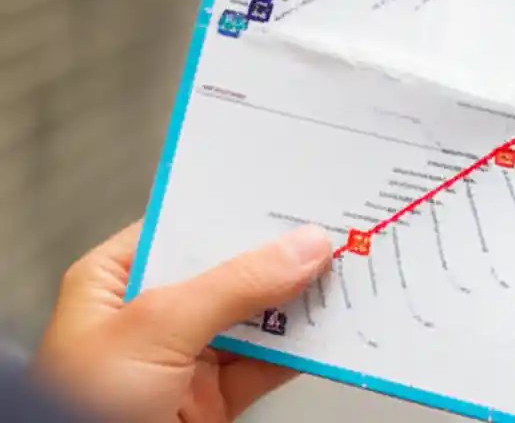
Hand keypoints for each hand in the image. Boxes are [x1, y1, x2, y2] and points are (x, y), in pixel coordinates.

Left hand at [34, 221, 331, 422]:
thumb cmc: (81, 407)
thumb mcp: (156, 327)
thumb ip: (235, 285)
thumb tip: (304, 247)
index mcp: (116, 281)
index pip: (188, 228)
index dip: (242, 211)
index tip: (296, 197)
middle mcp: (153, 315)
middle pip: (232, 271)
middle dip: (283, 256)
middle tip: (336, 232)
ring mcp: (187, 358)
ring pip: (259, 317)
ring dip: (301, 302)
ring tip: (348, 275)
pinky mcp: (215, 398)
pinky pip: (270, 363)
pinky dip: (305, 349)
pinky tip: (334, 328)